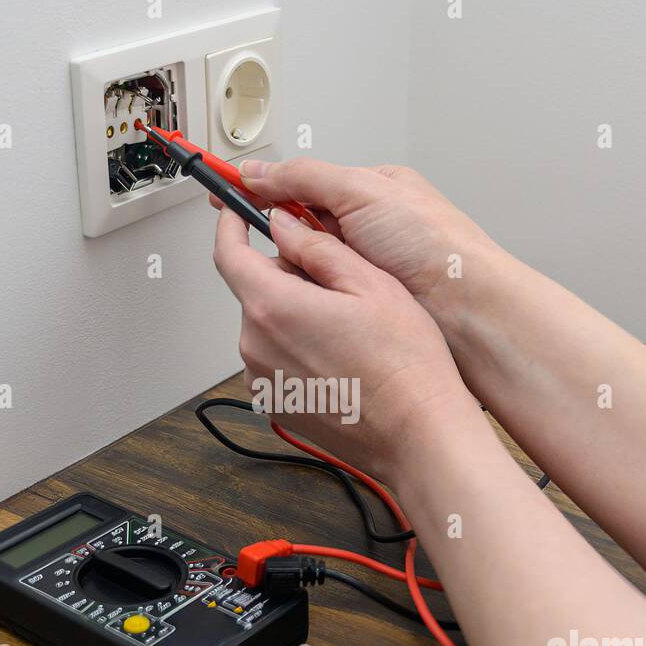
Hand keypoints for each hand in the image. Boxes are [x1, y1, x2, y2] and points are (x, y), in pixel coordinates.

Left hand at [211, 205, 473, 483]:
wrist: (417, 433)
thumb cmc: (404, 365)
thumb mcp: (370, 283)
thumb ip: (316, 248)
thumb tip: (283, 225)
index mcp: (273, 307)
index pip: (229, 253)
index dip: (230, 225)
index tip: (236, 211)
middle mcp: (255, 346)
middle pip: (256, 289)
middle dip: (289, 276)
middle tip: (341, 285)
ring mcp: (262, 380)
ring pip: (268, 325)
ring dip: (296, 315)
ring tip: (349, 330)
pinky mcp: (275, 404)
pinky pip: (276, 359)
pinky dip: (299, 349)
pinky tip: (342, 359)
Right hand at [230, 158, 503, 319]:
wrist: (467, 307)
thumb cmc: (433, 245)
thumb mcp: (361, 192)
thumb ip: (304, 178)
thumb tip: (258, 172)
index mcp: (368, 192)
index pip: (301, 184)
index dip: (262, 189)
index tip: (226, 193)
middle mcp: (366, 228)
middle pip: (300, 228)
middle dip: (284, 238)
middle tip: (276, 245)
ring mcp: (365, 267)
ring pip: (307, 267)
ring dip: (298, 270)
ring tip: (303, 278)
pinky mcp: (366, 302)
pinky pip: (323, 296)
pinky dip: (313, 297)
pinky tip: (313, 302)